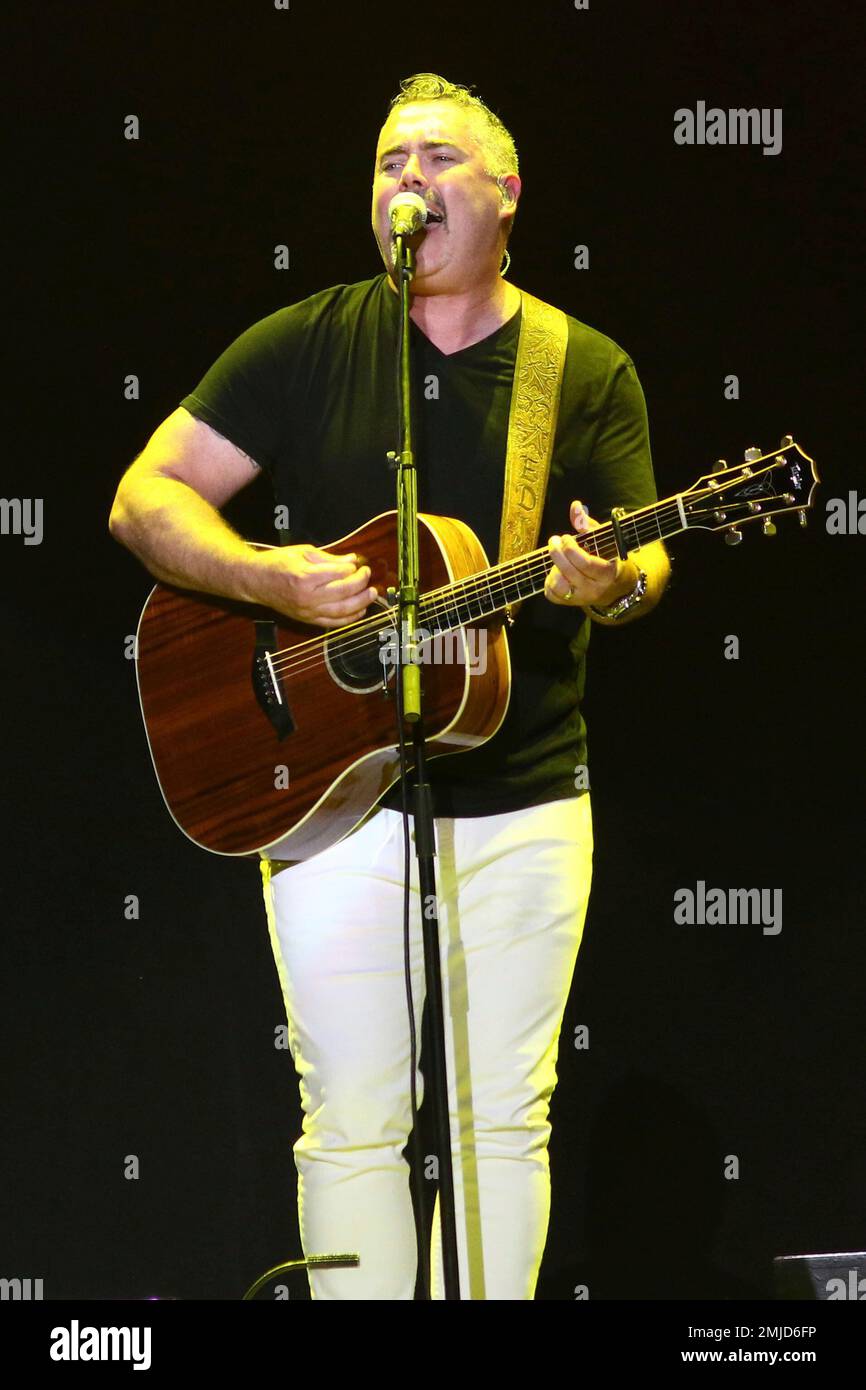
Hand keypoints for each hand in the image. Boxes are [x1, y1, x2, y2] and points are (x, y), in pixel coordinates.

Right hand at [253, 544, 377, 627]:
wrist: (255, 581)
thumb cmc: (276, 564)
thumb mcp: (302, 552)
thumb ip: (329, 558)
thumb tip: (351, 560)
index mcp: (305, 576)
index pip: (339, 574)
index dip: (353, 568)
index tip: (358, 564)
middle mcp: (307, 597)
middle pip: (344, 592)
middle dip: (361, 584)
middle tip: (368, 576)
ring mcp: (307, 611)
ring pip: (342, 611)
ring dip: (361, 603)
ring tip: (371, 594)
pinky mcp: (307, 620)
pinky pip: (333, 623)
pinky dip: (349, 619)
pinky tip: (359, 611)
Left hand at [544, 500, 636, 608]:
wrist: (616, 586)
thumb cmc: (609, 557)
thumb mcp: (604, 540)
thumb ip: (588, 524)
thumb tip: (575, 506)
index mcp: (608, 573)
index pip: (586, 563)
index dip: (571, 549)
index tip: (565, 537)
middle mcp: (595, 589)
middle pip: (570, 573)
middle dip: (557, 554)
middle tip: (553, 541)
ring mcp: (582, 599)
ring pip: (560, 587)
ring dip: (553, 569)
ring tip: (557, 558)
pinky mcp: (571, 603)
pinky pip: (553, 595)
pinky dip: (549, 582)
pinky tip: (554, 571)